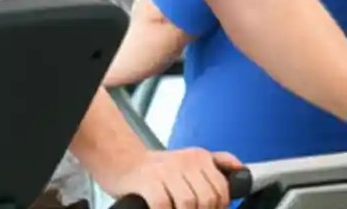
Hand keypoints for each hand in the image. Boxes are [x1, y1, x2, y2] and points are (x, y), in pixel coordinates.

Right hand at [102, 148, 241, 208]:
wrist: (119, 161)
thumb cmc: (154, 168)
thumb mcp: (188, 159)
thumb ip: (217, 162)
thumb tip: (241, 170)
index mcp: (199, 157)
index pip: (222, 189)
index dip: (220, 206)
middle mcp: (184, 161)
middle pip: (208, 198)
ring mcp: (165, 171)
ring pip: (190, 203)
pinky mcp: (149, 182)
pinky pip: (165, 205)